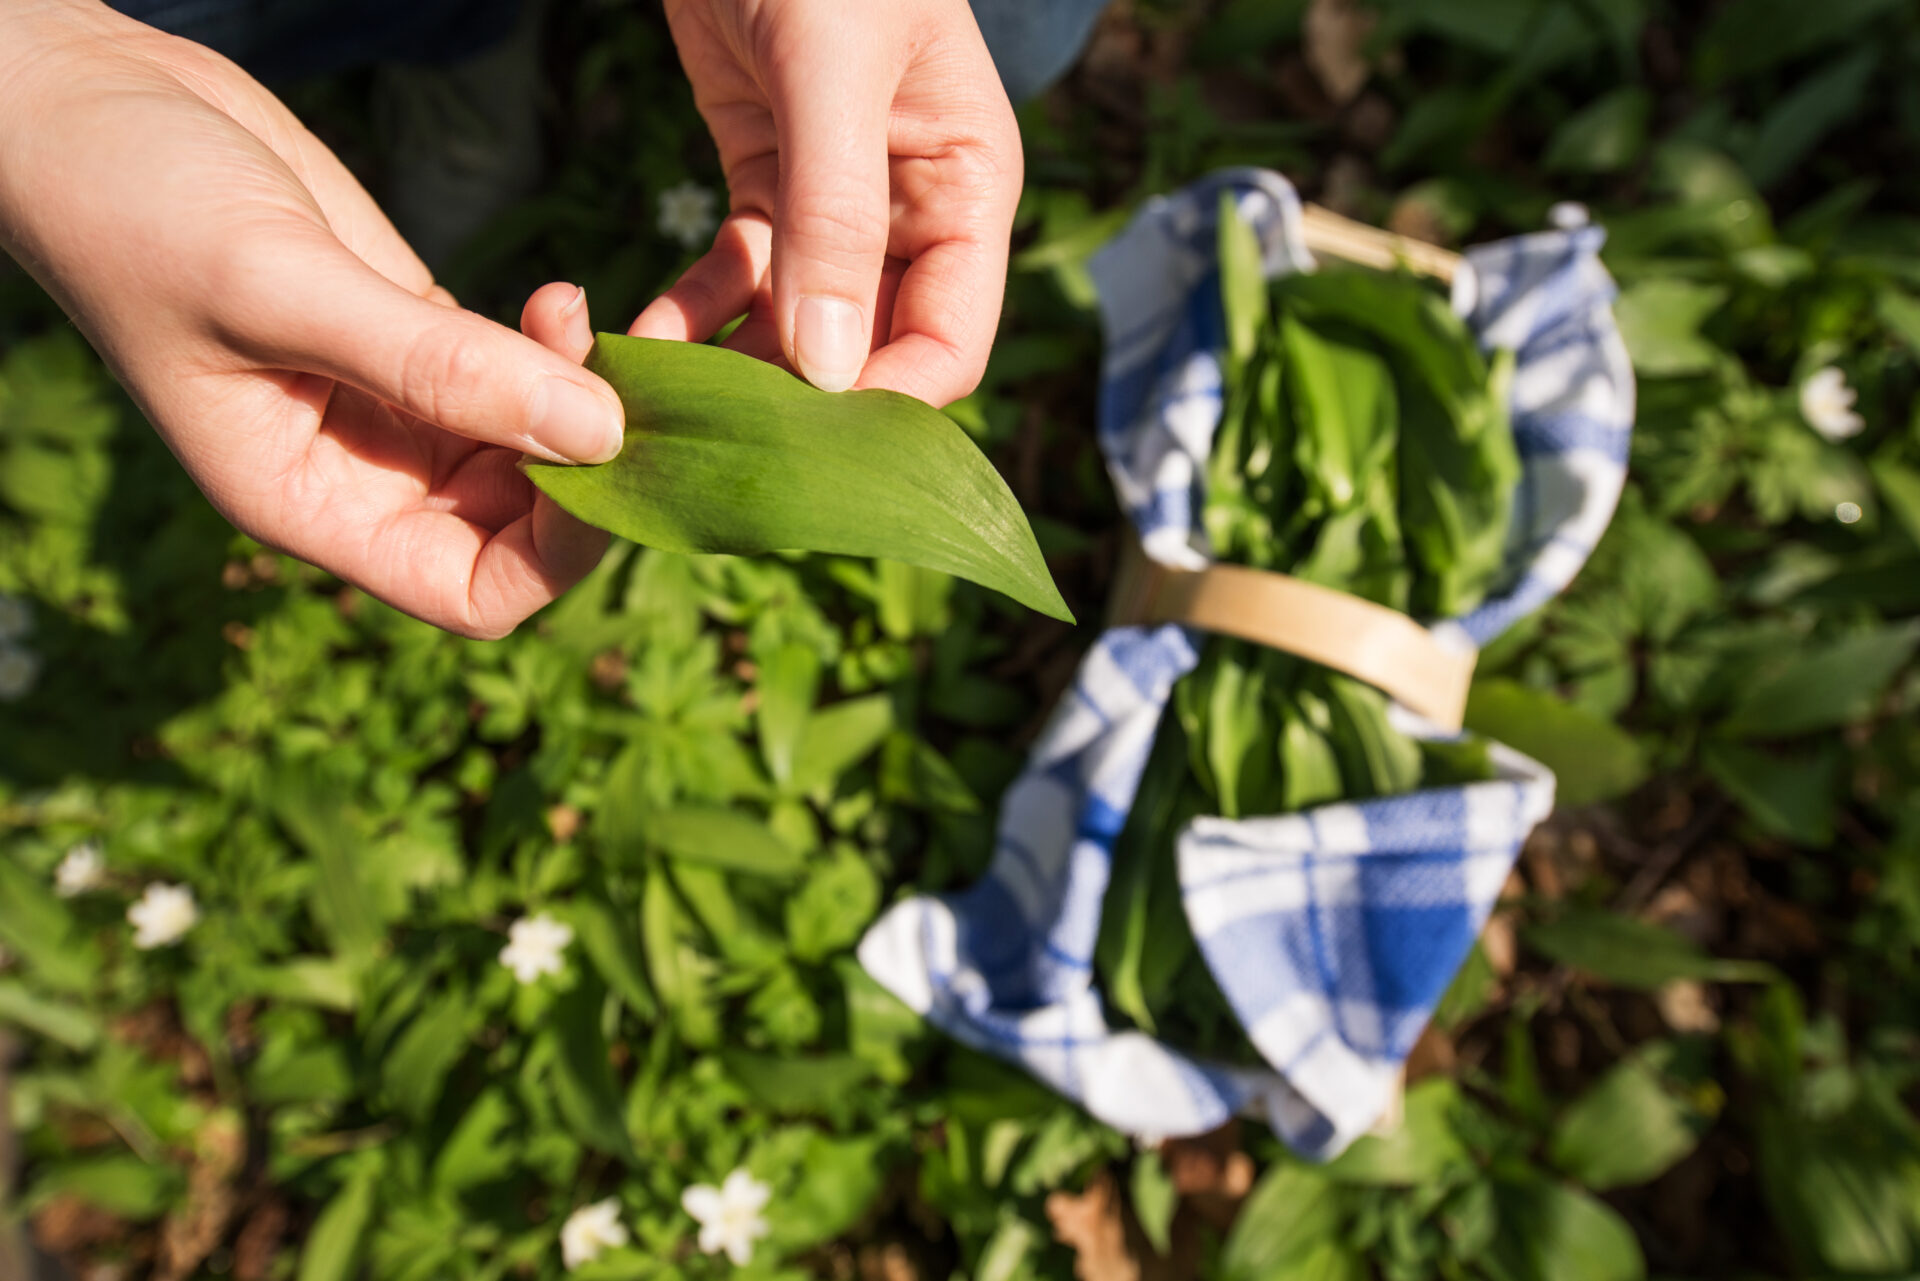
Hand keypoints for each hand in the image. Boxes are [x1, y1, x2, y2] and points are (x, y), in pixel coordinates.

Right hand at [0, 1, 622, 638]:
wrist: (85, 106)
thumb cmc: (135, 205)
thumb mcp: (282, 287)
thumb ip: (437, 365)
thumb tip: (598, 432)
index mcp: (313, 503)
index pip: (473, 592)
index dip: (557, 553)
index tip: (604, 456)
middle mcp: (362, 472)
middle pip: (521, 526)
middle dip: (585, 463)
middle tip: (620, 373)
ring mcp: (392, 404)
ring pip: (531, 446)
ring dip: (580, 398)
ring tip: (578, 314)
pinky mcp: (413, 333)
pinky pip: (516, 374)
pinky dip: (556, 349)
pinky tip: (560, 297)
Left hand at [635, 0, 1022, 404]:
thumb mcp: (833, 67)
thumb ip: (833, 211)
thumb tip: (831, 367)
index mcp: (965, 190)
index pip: (948, 340)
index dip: (888, 402)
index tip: (810, 445)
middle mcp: (912, 214)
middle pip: (871, 348)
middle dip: (803, 398)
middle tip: (729, 439)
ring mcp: (836, 208)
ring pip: (795, 326)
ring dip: (738, 367)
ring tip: (675, 400)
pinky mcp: (765, 187)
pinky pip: (735, 276)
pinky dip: (694, 313)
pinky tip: (648, 342)